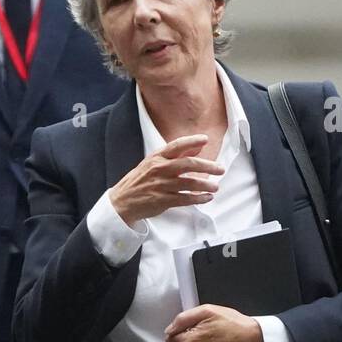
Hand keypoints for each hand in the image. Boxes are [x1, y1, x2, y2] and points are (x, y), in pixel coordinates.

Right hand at [109, 133, 224, 224]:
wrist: (122, 201)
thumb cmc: (139, 181)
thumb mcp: (153, 163)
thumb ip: (175, 156)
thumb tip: (197, 148)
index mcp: (156, 158)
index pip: (176, 146)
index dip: (192, 141)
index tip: (205, 139)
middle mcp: (159, 169)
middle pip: (188, 165)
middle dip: (207, 166)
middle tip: (220, 169)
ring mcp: (161, 185)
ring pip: (189, 183)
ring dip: (205, 185)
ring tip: (215, 187)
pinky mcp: (162, 200)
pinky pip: (185, 199)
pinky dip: (198, 199)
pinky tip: (206, 198)